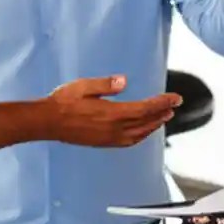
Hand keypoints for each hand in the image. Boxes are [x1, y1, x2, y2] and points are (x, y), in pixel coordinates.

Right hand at [47, 75, 181, 146]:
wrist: (48, 122)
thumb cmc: (64, 101)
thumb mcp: (84, 86)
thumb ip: (105, 84)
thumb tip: (123, 81)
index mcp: (112, 113)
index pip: (145, 108)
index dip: (162, 103)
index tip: (175, 99)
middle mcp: (114, 128)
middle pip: (145, 122)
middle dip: (162, 113)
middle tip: (173, 106)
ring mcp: (109, 138)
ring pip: (139, 133)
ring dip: (153, 125)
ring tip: (163, 118)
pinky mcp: (104, 143)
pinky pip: (129, 141)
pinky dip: (141, 135)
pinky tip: (143, 131)